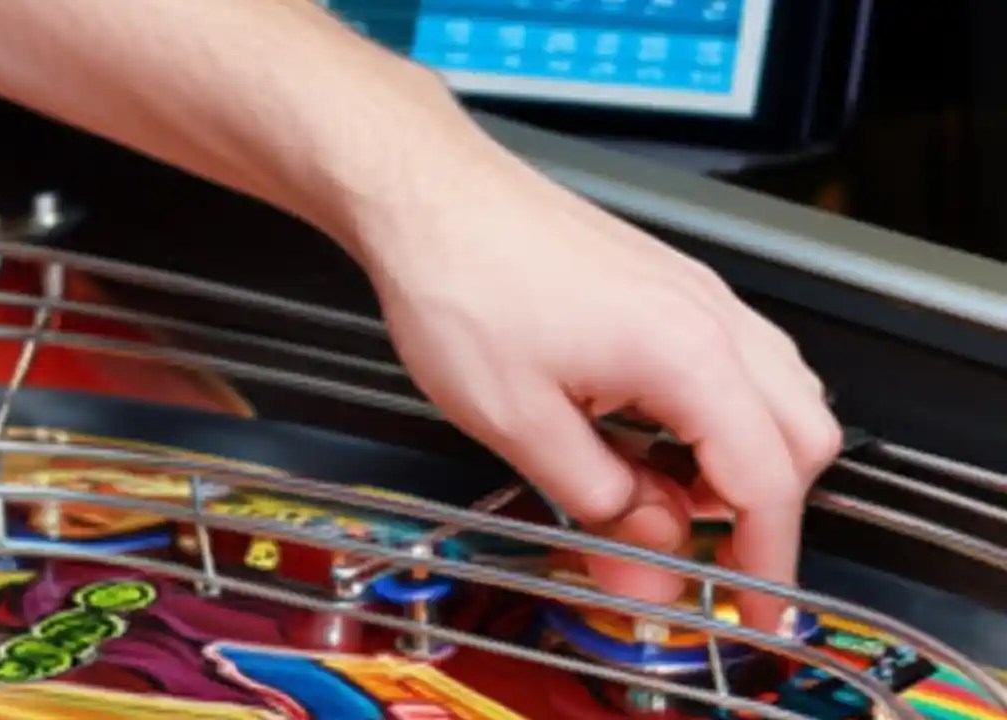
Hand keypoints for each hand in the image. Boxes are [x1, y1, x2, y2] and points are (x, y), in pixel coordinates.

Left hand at [355, 146, 841, 630]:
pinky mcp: (669, 285)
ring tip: (664, 498)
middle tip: (706, 562)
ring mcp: (695, 294)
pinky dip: (718, 416)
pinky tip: (650, 436)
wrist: (430, 196)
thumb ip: (601, 502)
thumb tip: (652, 560)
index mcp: (688, 355)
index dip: (768, 563)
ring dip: (741, 461)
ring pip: (778, 395)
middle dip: (765, 511)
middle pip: (802, 438)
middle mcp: (711, 316)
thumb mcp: (519, 423)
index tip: (754, 609)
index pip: (769, 484)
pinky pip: (736, 361)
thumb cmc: (462, 281)